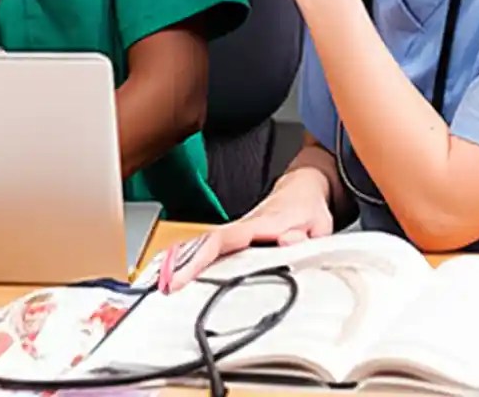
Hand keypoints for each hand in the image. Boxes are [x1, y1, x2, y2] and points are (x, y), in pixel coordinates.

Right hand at [148, 168, 334, 292]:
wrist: (301, 192)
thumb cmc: (307, 211)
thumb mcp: (317, 224)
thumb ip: (304, 236)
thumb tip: (286, 242)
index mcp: (259, 226)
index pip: (222, 240)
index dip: (199, 257)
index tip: (181, 275)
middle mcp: (241, 228)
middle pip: (202, 244)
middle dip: (179, 264)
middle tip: (162, 286)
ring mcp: (235, 234)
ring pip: (202, 246)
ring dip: (179, 262)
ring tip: (161, 283)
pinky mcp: (233, 241)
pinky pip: (208, 250)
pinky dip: (189, 260)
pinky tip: (175, 273)